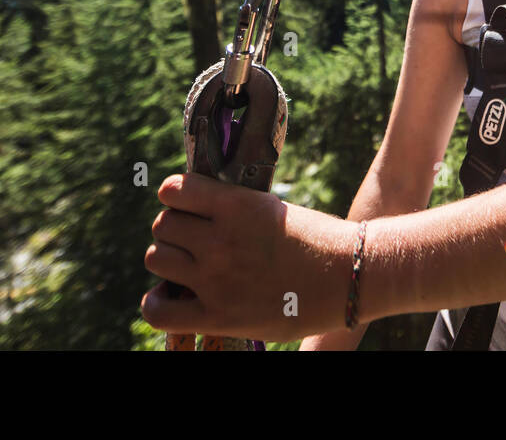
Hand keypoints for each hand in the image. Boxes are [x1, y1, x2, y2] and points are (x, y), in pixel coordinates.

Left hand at [141, 173, 353, 341]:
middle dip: (175, 230)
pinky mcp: (217, 315)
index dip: (176, 198)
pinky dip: (158, 302)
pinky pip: (157, 310)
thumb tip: (198, 209)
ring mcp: (216, 279)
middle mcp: (220, 239)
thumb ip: (233, 208)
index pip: (173, 190)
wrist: (349, 278)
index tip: (189, 208)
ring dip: (168, 261)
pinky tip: (173, 297)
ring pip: (156, 259)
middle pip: (163, 225)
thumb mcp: (271, 209)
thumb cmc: (318, 240)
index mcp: (236, 205)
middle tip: (195, 241)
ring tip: (189, 268)